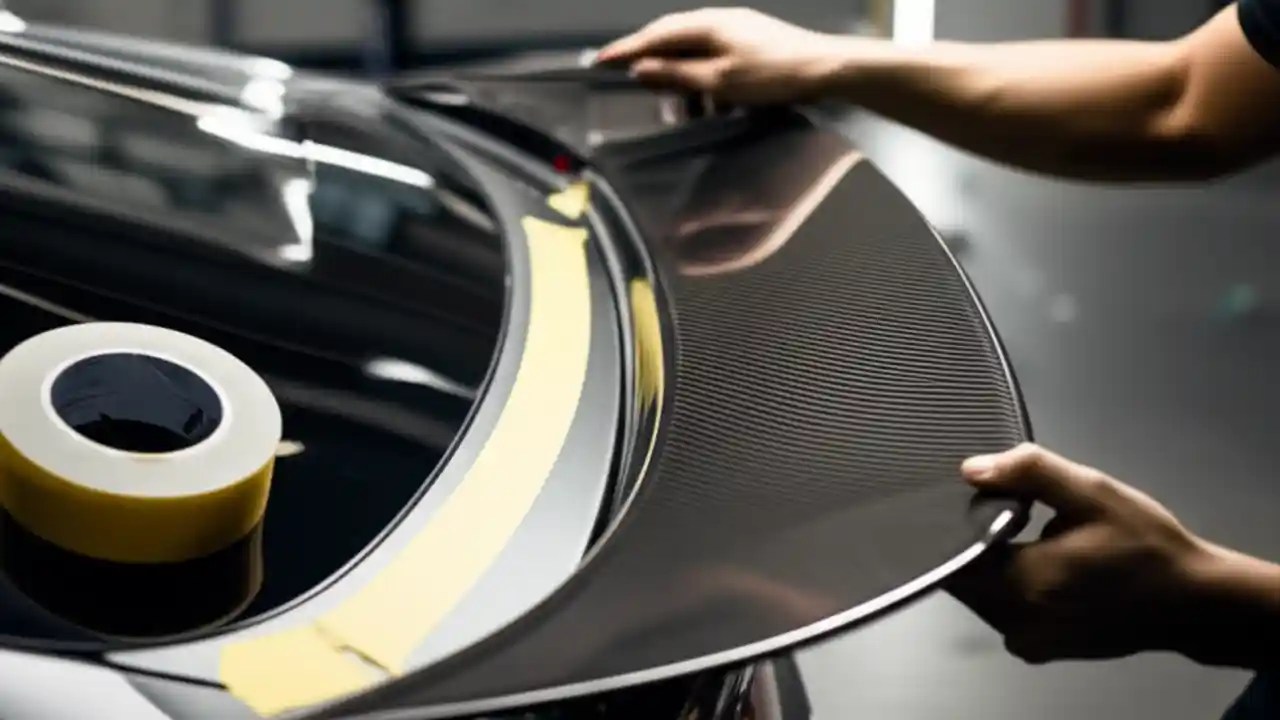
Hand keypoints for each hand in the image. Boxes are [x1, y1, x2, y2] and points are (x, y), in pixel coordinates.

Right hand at [596, 8, 853, 103]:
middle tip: (624, 73)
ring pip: (693, 48)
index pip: (654, 36)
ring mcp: (736, 28)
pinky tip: (707, 97)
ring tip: (674, 98)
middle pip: (671, 37)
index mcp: (706, 24)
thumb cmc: (774, 75)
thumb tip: (641, 69)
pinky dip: (702, 75)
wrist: (826, 69)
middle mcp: (719, 19)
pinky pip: (713, 55)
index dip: (625, 50)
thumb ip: (677, 75)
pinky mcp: (751, 41)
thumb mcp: (718, 81)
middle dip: (648, 58)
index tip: (599, 61)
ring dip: (679, 72)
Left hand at [948, 443, 1211, 663]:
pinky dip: (1010, 585)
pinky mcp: (1039, 648)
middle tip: (1009, 511)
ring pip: (981, 594)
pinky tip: (1043, 563)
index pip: (952, 557)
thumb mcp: (1093, 492)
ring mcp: (1027, 642)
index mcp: (1022, 586)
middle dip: (976, 542)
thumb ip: (1029, 472)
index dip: (954, 524)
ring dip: (993, 564)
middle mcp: (1015, 624)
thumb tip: (971, 469)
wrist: (1194, 602)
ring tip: (1029, 534)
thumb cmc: (1146, 545)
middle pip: (963, 576)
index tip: (973, 498)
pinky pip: (1002, 610)